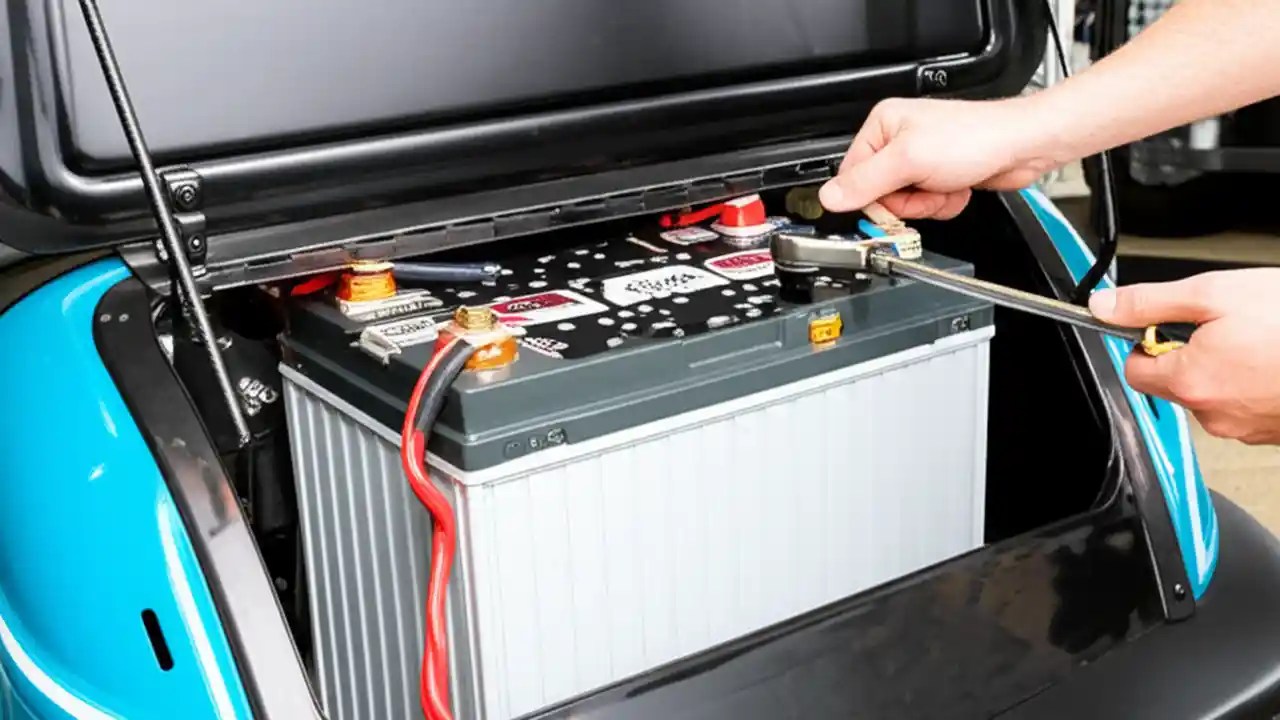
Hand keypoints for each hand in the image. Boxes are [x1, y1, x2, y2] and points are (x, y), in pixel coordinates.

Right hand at [818, 97, 1063, 218]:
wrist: (1022, 146)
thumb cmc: (976, 138)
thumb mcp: (909, 161)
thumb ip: (866, 182)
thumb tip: (829, 198)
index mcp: (882, 126)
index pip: (852, 175)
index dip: (871, 197)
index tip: (890, 203)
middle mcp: (898, 141)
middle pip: (879, 194)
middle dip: (907, 202)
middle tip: (925, 189)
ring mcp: (919, 160)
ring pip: (904, 205)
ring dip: (928, 204)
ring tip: (945, 185)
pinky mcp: (939, 176)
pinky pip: (926, 206)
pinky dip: (943, 204)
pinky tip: (956, 187)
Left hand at [1089, 268, 1279, 444]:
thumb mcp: (1215, 294)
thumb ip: (1151, 302)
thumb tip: (1104, 307)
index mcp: (1189, 381)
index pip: (1134, 369)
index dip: (1146, 341)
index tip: (1170, 323)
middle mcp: (1213, 414)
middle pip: (1175, 383)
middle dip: (1191, 352)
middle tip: (1229, 325)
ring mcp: (1247, 429)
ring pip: (1214, 394)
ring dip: (1229, 367)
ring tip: (1263, 340)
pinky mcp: (1273, 432)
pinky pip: (1249, 405)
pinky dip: (1257, 383)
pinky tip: (1277, 361)